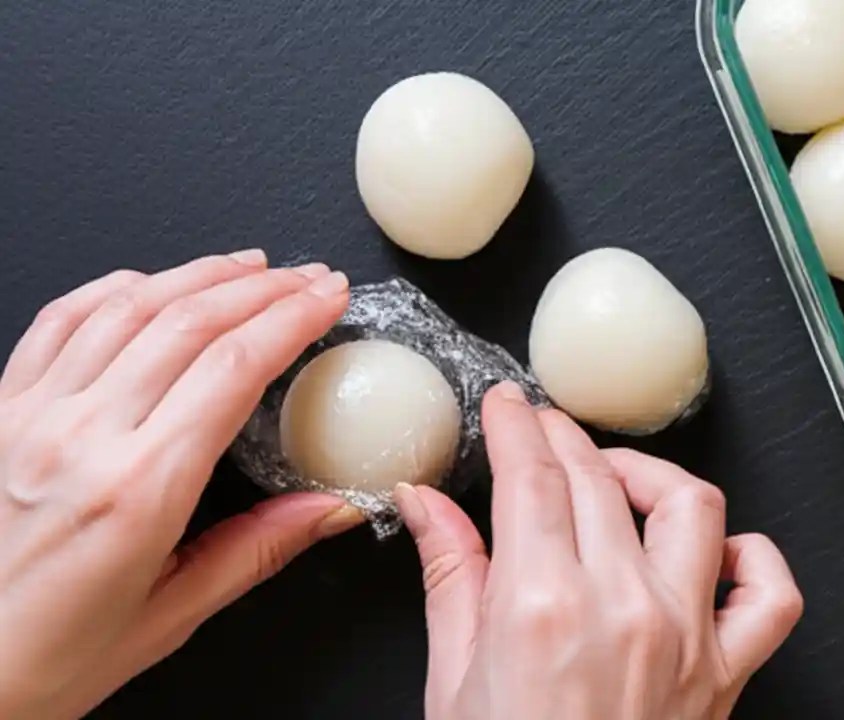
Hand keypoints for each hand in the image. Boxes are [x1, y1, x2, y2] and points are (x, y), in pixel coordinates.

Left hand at [0, 251, 363, 718]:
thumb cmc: (46, 658)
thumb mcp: (171, 614)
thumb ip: (258, 549)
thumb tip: (333, 509)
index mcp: (137, 491)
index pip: (233, 369)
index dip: (292, 319)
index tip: (330, 299)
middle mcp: (81, 438)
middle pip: (188, 323)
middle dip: (263, 287)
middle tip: (308, 277)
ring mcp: (31, 416)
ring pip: (126, 307)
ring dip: (197, 274)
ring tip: (248, 266)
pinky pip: (59, 322)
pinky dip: (113, 289)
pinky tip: (149, 282)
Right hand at [394, 382, 803, 719]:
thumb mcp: (452, 678)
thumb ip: (448, 574)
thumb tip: (424, 503)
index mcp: (540, 607)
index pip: (533, 476)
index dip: (518, 425)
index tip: (509, 405)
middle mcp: (621, 608)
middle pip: (599, 478)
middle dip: (564, 437)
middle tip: (541, 432)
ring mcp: (685, 636)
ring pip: (691, 505)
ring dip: (649, 475)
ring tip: (614, 482)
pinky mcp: (727, 671)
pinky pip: (770, 592)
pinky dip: (752, 557)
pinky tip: (712, 552)